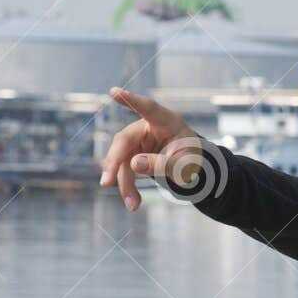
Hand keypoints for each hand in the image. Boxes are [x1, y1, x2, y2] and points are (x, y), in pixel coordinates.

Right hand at [99, 87, 203, 211]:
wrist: (190, 166)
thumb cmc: (190, 159)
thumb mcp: (183, 166)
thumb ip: (162, 164)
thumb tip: (134, 164)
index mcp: (167, 121)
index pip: (148, 108)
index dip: (131, 100)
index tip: (114, 92)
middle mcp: (148, 127)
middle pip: (124, 141)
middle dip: (114, 162)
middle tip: (106, 182)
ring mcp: (138, 140)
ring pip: (122, 160)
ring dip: (123, 183)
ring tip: (132, 205)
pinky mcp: (132, 153)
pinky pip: (125, 170)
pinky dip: (128, 187)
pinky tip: (133, 202)